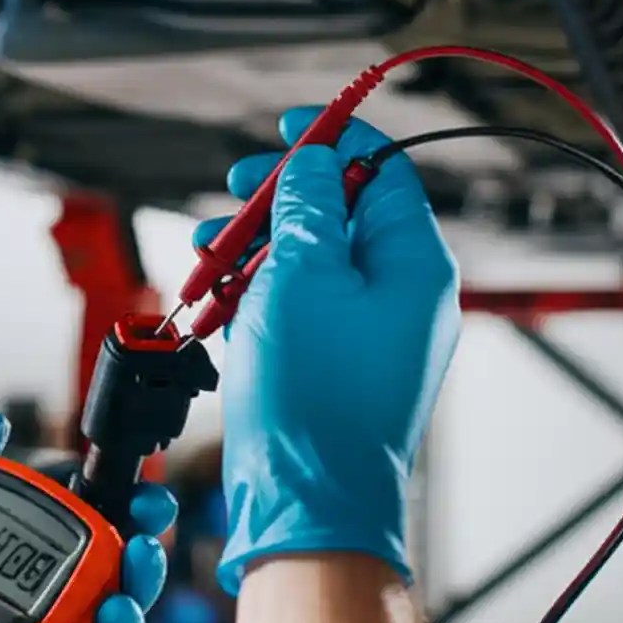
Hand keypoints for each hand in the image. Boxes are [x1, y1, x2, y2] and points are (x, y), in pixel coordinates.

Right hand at [195, 108, 460, 593]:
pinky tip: (221, 296)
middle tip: (233, 190)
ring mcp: (371, 334)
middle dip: (279, 199)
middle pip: (341, 214)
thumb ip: (307, 207)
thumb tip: (312, 165)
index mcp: (413, 265)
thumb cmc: (312, 398)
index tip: (290, 123)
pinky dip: (260, 295)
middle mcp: (402, 297)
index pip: (382, 172)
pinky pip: (301, 308)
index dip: (334, 138)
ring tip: (209, 251)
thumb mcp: (301, 275)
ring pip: (313, 262)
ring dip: (258, 248)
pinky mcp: (337, 365)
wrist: (305, 499)